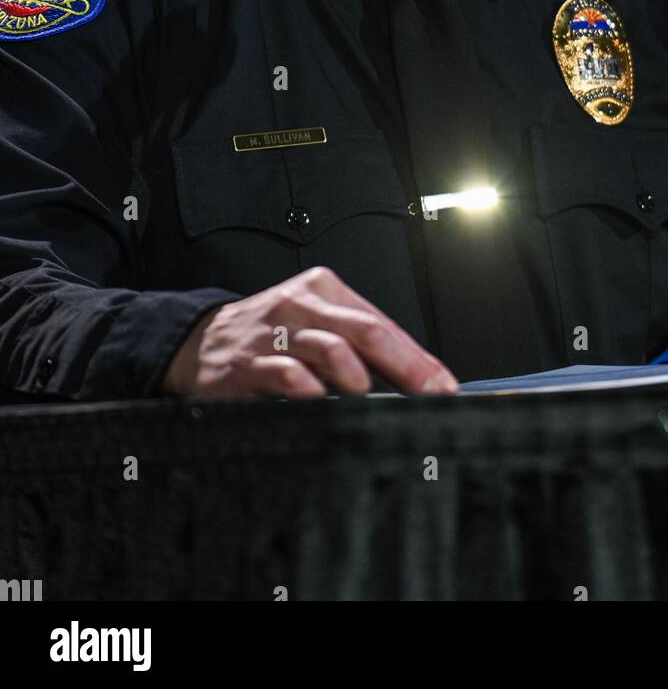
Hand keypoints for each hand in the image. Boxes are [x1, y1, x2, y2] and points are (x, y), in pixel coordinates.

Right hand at [163, 266, 458, 398]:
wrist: (200, 341)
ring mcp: (275, 332)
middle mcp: (302, 304)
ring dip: (355, 374)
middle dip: (405, 367)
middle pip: (365, 332)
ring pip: (329, 347)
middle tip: (430, 394)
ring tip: (368, 393)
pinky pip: (287, 374)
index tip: (444, 385)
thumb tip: (414, 378)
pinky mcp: (250, 362)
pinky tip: (321, 399)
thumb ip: (358, 344)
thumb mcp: (315, 323)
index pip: (381, 322)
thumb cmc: (271, 335)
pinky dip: (309, 389)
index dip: (417, 357)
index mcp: (324, 289)